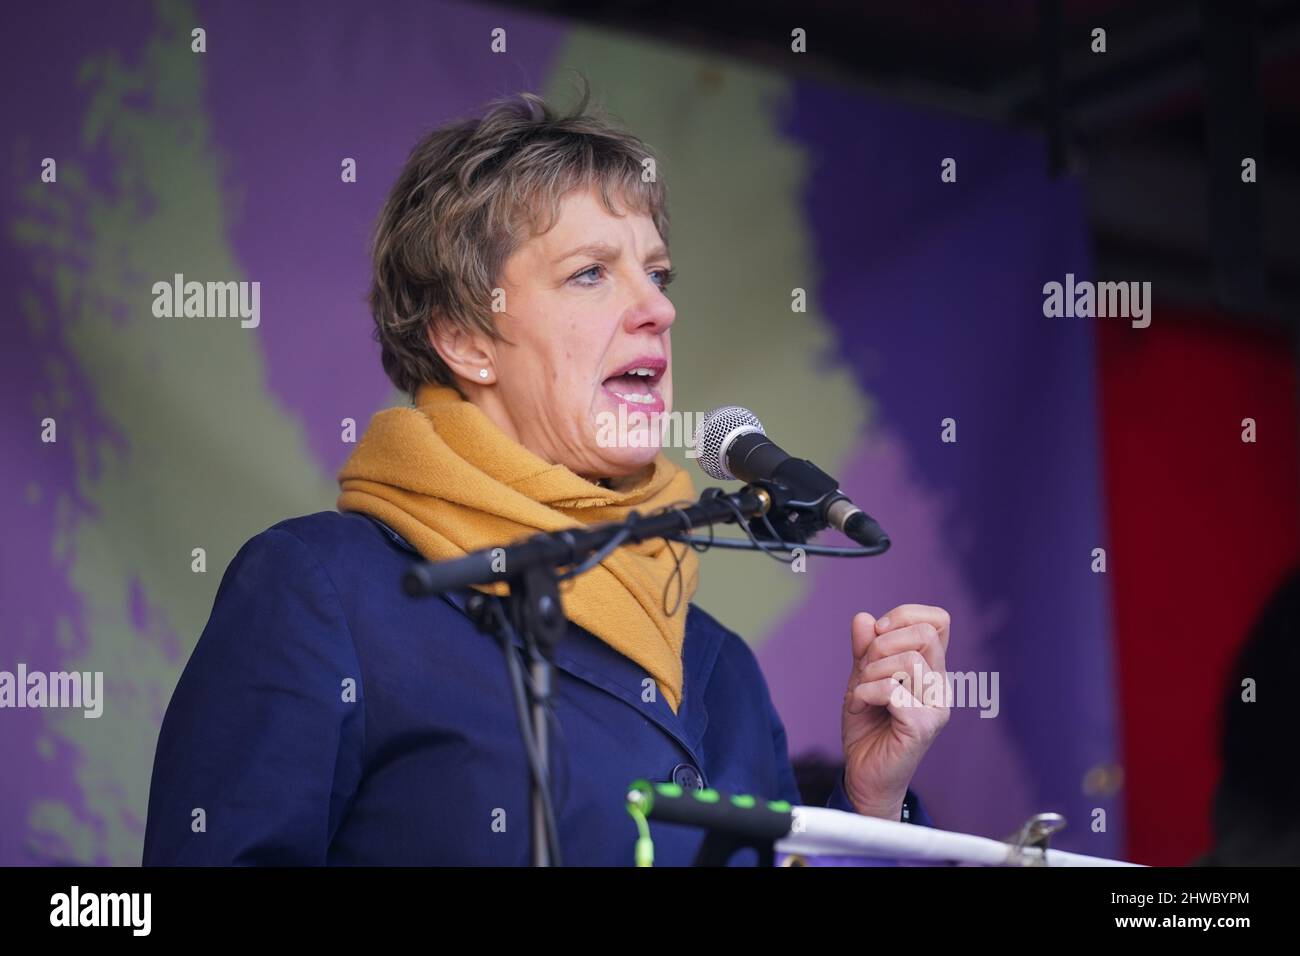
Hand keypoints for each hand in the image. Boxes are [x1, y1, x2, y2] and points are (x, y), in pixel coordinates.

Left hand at [841, 604, 951, 818]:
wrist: (864, 773)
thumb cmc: (868, 726)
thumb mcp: (861, 678)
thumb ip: (865, 649)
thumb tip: (864, 618)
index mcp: (930, 668)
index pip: (938, 620)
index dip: (905, 616)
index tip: (877, 634)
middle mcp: (940, 684)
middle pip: (925, 635)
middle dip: (882, 645)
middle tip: (864, 671)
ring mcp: (936, 707)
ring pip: (909, 661)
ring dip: (871, 673)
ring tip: (860, 692)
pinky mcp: (923, 727)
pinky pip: (893, 691)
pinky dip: (866, 693)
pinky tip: (858, 706)